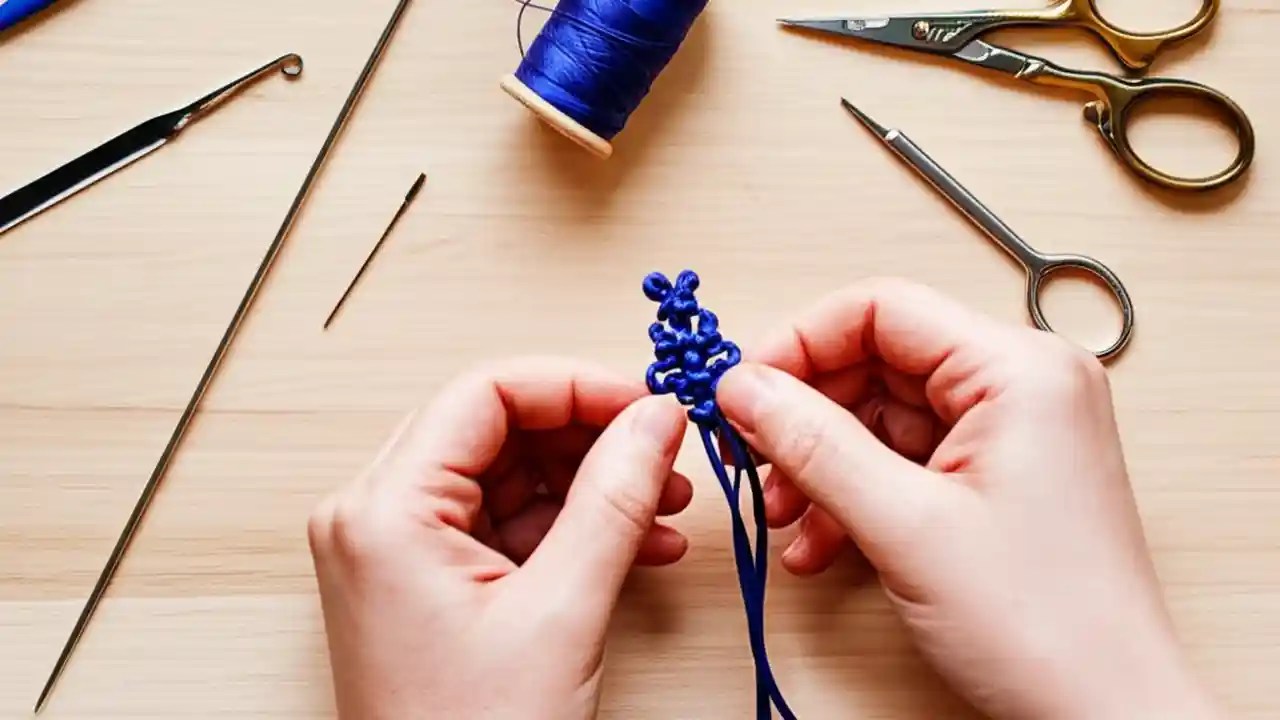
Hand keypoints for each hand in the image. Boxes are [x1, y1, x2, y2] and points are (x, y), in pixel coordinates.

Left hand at [308, 358, 689, 719]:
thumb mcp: (562, 612)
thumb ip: (615, 499)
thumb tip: (656, 418)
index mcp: (383, 511)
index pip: (486, 394)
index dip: (577, 386)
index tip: (648, 402)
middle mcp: (377, 519)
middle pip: (498, 430)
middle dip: (591, 438)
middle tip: (664, 452)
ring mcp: (399, 552)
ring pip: (509, 477)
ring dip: (592, 486)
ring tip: (666, 507)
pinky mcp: (428, 583)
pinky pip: (507, 526)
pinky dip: (572, 529)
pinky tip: (637, 544)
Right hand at [716, 279, 1219, 719]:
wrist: (1105, 717)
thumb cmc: (1046, 628)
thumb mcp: (905, 526)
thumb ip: (813, 444)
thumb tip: (743, 386)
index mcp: (1020, 370)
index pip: (883, 309)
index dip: (800, 343)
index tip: (744, 391)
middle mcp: (1021, 387)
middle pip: (876, 362)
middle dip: (805, 416)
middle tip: (750, 459)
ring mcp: (1010, 435)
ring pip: (880, 418)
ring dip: (820, 465)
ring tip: (783, 518)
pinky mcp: (995, 479)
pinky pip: (902, 463)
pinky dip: (852, 496)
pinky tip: (818, 544)